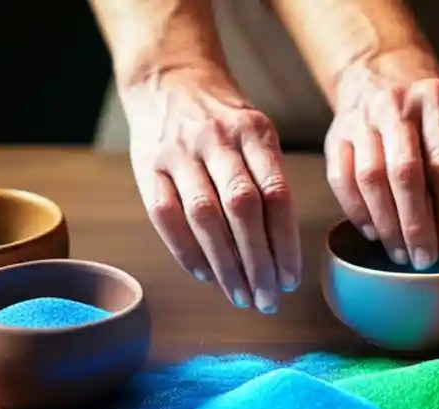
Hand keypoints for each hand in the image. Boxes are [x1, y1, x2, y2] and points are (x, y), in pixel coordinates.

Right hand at [121, 67, 299, 313]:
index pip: (277, 195)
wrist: (171, 80)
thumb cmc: (225, 122)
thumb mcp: (258, 135)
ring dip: (225, 264)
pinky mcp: (147, 166)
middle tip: (268, 299)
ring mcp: (179, 153)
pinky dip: (186, 251)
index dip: (285, 243)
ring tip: (241, 296)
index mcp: (255, 133)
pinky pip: (165, 216)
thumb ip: (270, 182)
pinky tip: (206, 276)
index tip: (291, 279)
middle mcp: (218, 141)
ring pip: (204, 216)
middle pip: (242, 208)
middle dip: (258, 262)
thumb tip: (282, 253)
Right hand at [324, 60, 438, 269]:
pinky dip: (357, 212)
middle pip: (404, 174)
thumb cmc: (425, 112)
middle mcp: (396, 106)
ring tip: (400, 253)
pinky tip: (373, 232)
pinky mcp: (335, 136)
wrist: (379, 72)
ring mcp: (361, 120)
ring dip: (387, 225)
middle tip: (424, 259)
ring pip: (370, 180)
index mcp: (436, 101)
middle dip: (416, 225)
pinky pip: (341, 180)